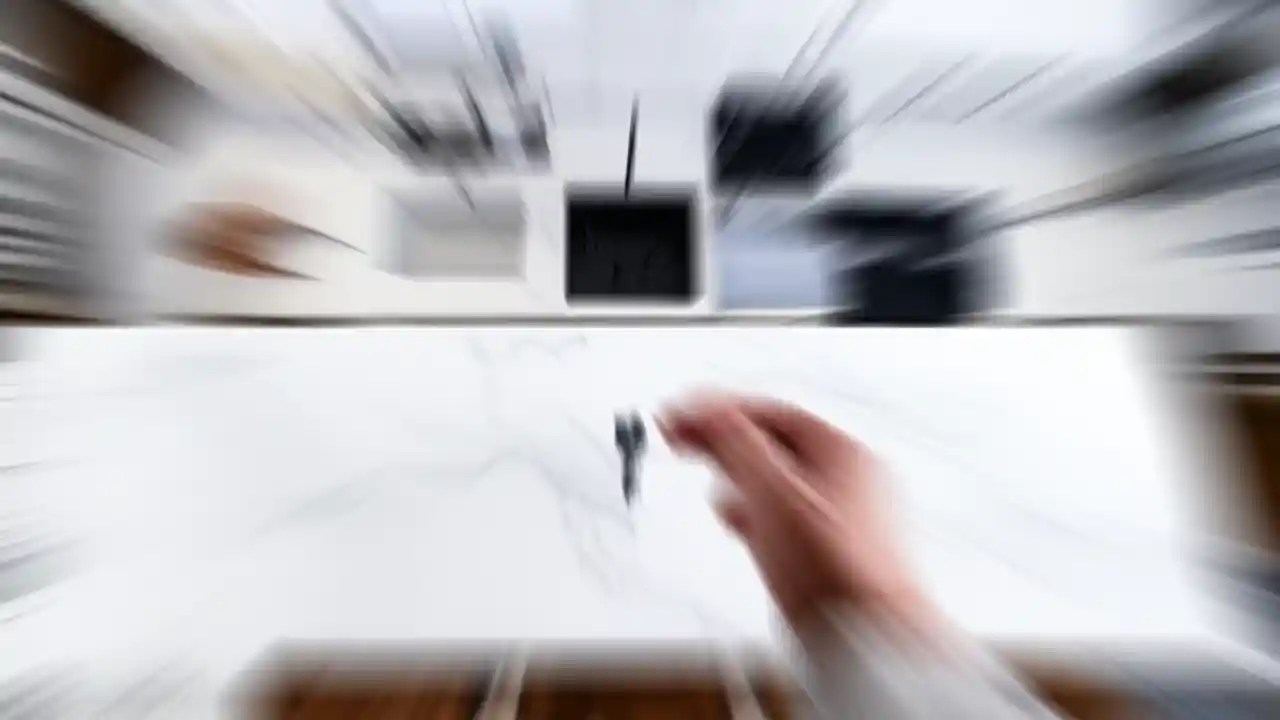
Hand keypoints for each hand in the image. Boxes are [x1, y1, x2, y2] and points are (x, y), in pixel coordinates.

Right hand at [659, 394, 938, 638]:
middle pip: (775, 445)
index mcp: (846, 454)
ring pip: (780, 481)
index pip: (771, 414)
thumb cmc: (837, 573)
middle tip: (685, 441)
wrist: (869, 641)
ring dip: (739, 477)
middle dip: (727, 442)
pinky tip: (740, 523)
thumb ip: (738, 446)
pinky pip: (788, 515)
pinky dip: (758, 511)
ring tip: (709, 477)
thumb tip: (709, 410)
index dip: (720, 412)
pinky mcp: (836, 551)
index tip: (682, 416)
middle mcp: (853, 480)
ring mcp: (847, 516)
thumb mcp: (774, 494)